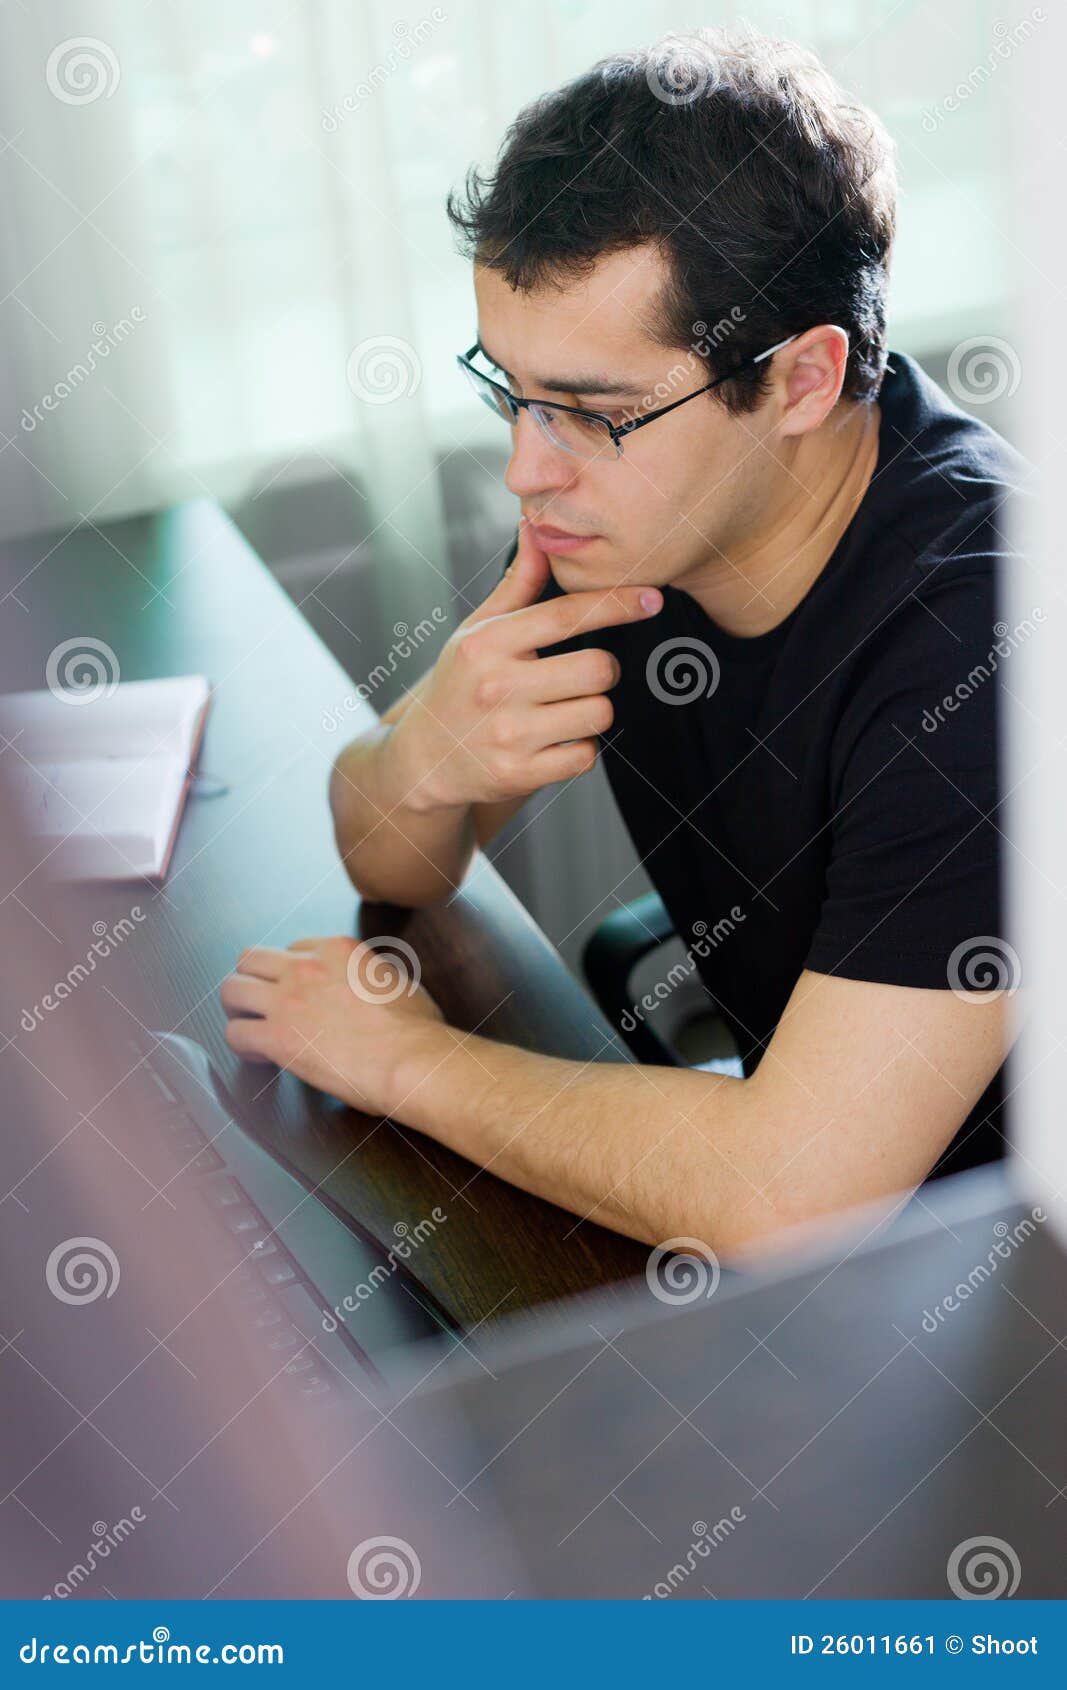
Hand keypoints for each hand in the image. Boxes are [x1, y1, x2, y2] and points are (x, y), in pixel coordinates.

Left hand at [220, 935, 445, 1117]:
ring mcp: (289, 1000)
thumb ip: (373, 975)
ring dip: (238, 1008)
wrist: (411, 1060)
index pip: (295, 948)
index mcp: (338, 950)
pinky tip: (261, 1055)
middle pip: (251, 958)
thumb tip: (372, 984)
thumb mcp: (399, 981)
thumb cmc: (418, 1030)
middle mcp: (307, 967)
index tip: (295, 990)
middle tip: (260, 1002)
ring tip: (249, 1025)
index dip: (292, 971)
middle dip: (252, 979)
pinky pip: (236, 1033)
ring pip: (232, 989)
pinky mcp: (278, 1037)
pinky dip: (243, 1044)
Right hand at [387, 516, 661, 811]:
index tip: (652, 598)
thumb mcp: (477, 631)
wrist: (424, 758)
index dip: (618, 603)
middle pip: (598, 668)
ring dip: (593, 710)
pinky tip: (553, 741)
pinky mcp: (519, 774)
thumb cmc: (459, 683)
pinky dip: (579, 748)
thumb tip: (536, 527)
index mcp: (488, 643)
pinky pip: (585, 755)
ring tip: (564, 709)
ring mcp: (508, 733)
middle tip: (583, 673)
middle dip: (603, 670)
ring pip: (599, 713)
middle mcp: (496, 686)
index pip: (567, 614)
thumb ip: (516, 584)